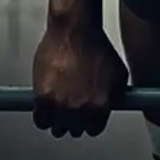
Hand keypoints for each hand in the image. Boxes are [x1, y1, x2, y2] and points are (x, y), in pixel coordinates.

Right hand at [32, 23, 129, 137]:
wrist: (74, 30)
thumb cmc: (95, 46)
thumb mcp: (118, 74)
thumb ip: (116, 96)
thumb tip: (112, 106)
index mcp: (101, 105)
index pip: (93, 129)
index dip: (89, 122)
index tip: (85, 119)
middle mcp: (81, 108)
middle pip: (75, 130)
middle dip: (74, 121)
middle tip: (71, 110)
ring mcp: (61, 104)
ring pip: (57, 127)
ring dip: (58, 120)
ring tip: (59, 107)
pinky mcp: (43, 97)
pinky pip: (40, 120)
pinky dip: (42, 116)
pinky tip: (45, 107)